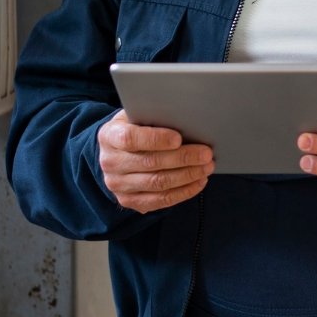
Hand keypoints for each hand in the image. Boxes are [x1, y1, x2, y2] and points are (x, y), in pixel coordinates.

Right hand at [97, 110, 214, 213]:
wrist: (116, 151)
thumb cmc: (135, 128)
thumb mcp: (137, 115)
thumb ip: (154, 117)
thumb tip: (185, 120)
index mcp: (109, 136)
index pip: (130, 139)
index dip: (156, 139)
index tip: (178, 138)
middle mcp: (110, 162)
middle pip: (150, 163)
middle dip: (183, 158)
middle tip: (206, 154)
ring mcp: (118, 185)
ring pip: (158, 183)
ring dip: (187, 176)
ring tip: (207, 167)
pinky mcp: (129, 201)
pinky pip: (160, 200)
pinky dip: (184, 192)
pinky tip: (198, 182)